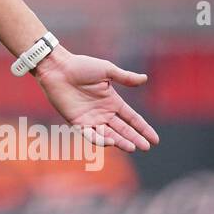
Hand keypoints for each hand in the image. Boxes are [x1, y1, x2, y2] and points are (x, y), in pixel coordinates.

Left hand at [34, 47, 158, 151]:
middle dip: (135, 138)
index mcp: (112, 101)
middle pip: (123, 129)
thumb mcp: (107, 70)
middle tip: (146, 147)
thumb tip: (145, 78)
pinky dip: (100, 139)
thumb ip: (125, 77)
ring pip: (109, 134)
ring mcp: (91, 118)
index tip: (155, 139)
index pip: (132, 118)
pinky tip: (111, 141)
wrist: (58, 68)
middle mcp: (103, 112)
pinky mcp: (77, 122)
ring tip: (132, 147)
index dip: (143, 128)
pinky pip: (90, 134)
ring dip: (120, 141)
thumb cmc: (81, 66)